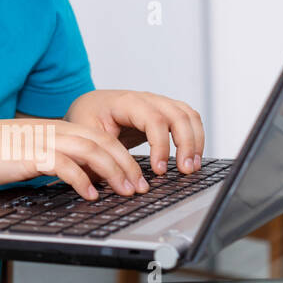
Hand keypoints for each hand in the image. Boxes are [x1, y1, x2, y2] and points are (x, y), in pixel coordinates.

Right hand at [0, 117, 148, 199]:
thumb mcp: (29, 152)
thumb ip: (53, 159)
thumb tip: (76, 178)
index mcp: (56, 128)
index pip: (101, 137)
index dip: (124, 157)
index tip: (136, 177)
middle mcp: (54, 130)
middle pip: (104, 142)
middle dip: (127, 166)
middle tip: (140, 188)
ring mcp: (42, 140)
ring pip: (91, 151)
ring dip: (113, 173)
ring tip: (125, 192)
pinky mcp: (29, 154)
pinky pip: (64, 165)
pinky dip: (82, 180)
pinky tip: (89, 194)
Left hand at [66, 90, 204, 175]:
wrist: (90, 106)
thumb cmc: (87, 118)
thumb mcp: (87, 135)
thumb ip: (102, 156)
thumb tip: (118, 183)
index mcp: (124, 102)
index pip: (153, 120)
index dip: (160, 146)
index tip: (160, 170)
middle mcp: (145, 98)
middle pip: (177, 115)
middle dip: (186, 144)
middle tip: (185, 171)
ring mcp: (158, 102)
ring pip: (188, 115)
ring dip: (195, 141)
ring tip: (192, 167)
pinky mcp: (165, 111)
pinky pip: (189, 118)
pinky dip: (196, 136)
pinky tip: (192, 157)